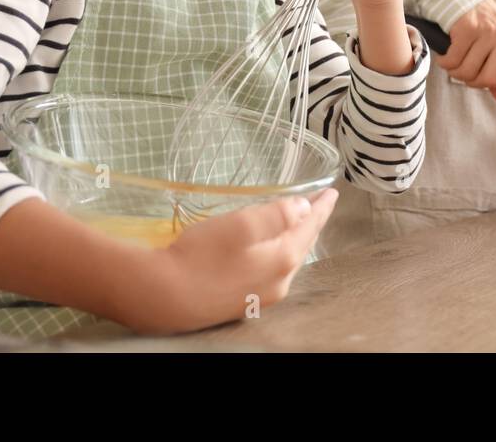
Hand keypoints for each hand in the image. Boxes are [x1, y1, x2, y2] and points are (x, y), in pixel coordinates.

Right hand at [117, 189, 337, 334]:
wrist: (162, 298)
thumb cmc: (201, 255)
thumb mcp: (240, 225)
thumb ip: (278, 215)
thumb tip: (303, 208)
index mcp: (283, 259)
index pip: (310, 227)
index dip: (321, 207)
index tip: (332, 192)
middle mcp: (279, 282)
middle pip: (302, 245)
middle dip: (310, 223)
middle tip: (318, 204)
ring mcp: (261, 296)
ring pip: (287, 260)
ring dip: (295, 238)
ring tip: (299, 223)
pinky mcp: (242, 302)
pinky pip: (271, 272)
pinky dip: (277, 253)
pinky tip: (269, 250)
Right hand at [435, 0, 495, 99]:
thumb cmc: (484, 25)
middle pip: (491, 78)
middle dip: (475, 82)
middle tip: (468, 74)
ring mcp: (487, 31)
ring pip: (469, 72)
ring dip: (457, 74)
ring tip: (456, 64)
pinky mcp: (467, 29)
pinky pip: (453, 61)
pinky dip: (446, 64)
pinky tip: (446, 58)